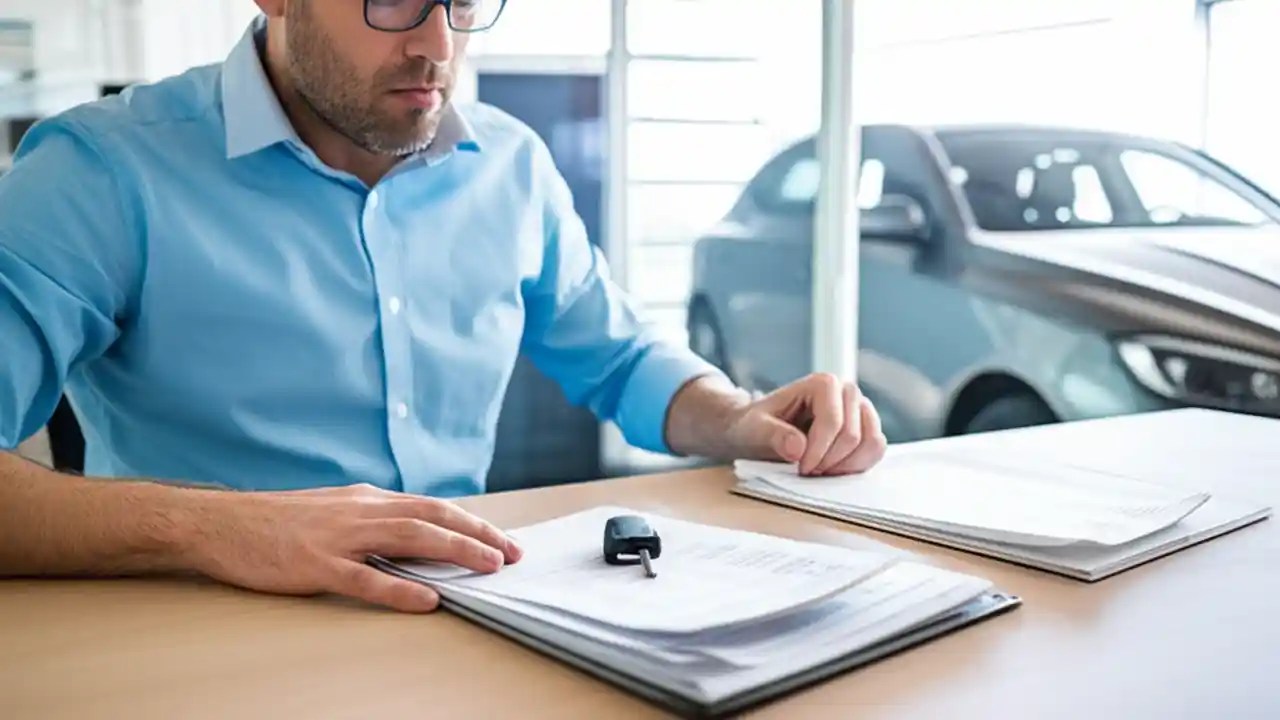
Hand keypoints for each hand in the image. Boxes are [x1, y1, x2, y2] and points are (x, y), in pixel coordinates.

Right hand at [182, 484, 522, 612]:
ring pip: (409, 539)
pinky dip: (400, 588)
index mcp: (367, 500)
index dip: (472, 523)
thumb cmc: (277, 523)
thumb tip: (419, 540)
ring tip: (488, 567)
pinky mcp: (314, 564)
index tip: (503, 540)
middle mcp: (361, 511)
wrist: (220, 523)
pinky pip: (364, 577)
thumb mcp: (335, 512)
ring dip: (455, 551)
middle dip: (479, 535)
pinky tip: (427, 598)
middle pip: (432, 517)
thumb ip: (375, 524)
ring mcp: (338, 537)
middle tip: (513, 555)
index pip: (432, 507)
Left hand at [724, 373, 886, 475]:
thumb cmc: (758, 426)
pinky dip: (857, 466)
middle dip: (828, 461)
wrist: (762, 431)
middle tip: (806, 470)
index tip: (800, 468)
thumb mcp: (755, 430)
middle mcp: (847, 391)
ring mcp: (862, 409)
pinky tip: (832, 470)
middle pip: (852, 436)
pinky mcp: (868, 428)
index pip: (832, 422)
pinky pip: (876, 451)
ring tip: (819, 470)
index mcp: (823, 383)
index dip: (817, 452)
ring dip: (845, 466)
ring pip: (871, 444)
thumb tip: (797, 447)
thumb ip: (772, 435)